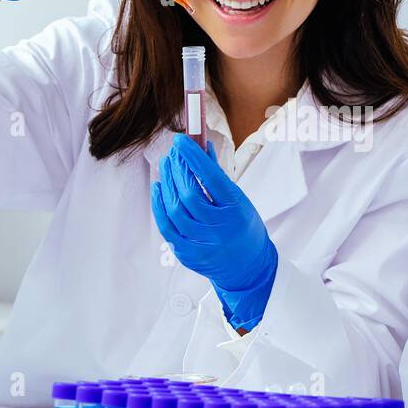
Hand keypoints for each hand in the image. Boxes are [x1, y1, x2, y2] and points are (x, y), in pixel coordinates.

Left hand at [150, 134, 277, 329]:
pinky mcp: (189, 255)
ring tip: (165, 167)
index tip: (180, 141)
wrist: (248, 266)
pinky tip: (158, 189)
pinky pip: (167, 227)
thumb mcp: (239, 199)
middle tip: (172, 154)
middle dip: (177, 169)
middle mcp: (220, 228)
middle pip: (190, 194)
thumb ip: (218, 173)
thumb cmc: (243, 226)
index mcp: (236, 210)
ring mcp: (203, 244)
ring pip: (176, 210)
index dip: (193, 157)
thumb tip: (202, 145)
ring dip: (167, 184)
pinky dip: (160, 205)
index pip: (211, 178)